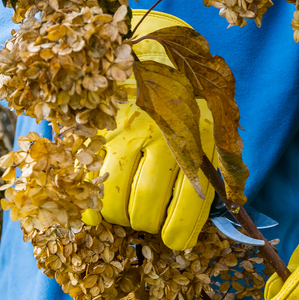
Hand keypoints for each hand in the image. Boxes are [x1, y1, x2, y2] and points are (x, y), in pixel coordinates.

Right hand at [81, 98, 216, 249]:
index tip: (176, 242)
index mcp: (192, 135)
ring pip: (114, 199)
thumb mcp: (209, 132)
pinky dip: (89, 207)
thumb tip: (213, 218)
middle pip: (146, 204)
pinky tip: (97, 212)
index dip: (181, 230)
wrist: (151, 58)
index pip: (187, 200)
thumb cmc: (183, 105)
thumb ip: (212, 174)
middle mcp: (155, 133)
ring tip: (129, 211)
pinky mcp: (92, 130)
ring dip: (122, 217)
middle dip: (148, 224)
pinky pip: (85, 182)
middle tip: (150, 221)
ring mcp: (118, 131)